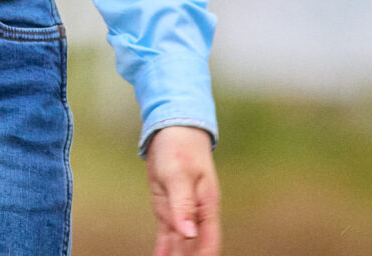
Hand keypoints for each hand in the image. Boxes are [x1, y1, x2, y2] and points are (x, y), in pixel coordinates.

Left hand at [146, 125, 219, 255]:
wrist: (172, 128)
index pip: (208, 240)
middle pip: (194, 246)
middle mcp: (196, 212)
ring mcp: (181, 211)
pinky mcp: (168, 208)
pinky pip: (167, 234)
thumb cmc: (179, 147)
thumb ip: (183, 204)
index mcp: (206, 204)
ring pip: (180, 244)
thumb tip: (189, 233)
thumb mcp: (178, 174)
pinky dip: (164, 249)